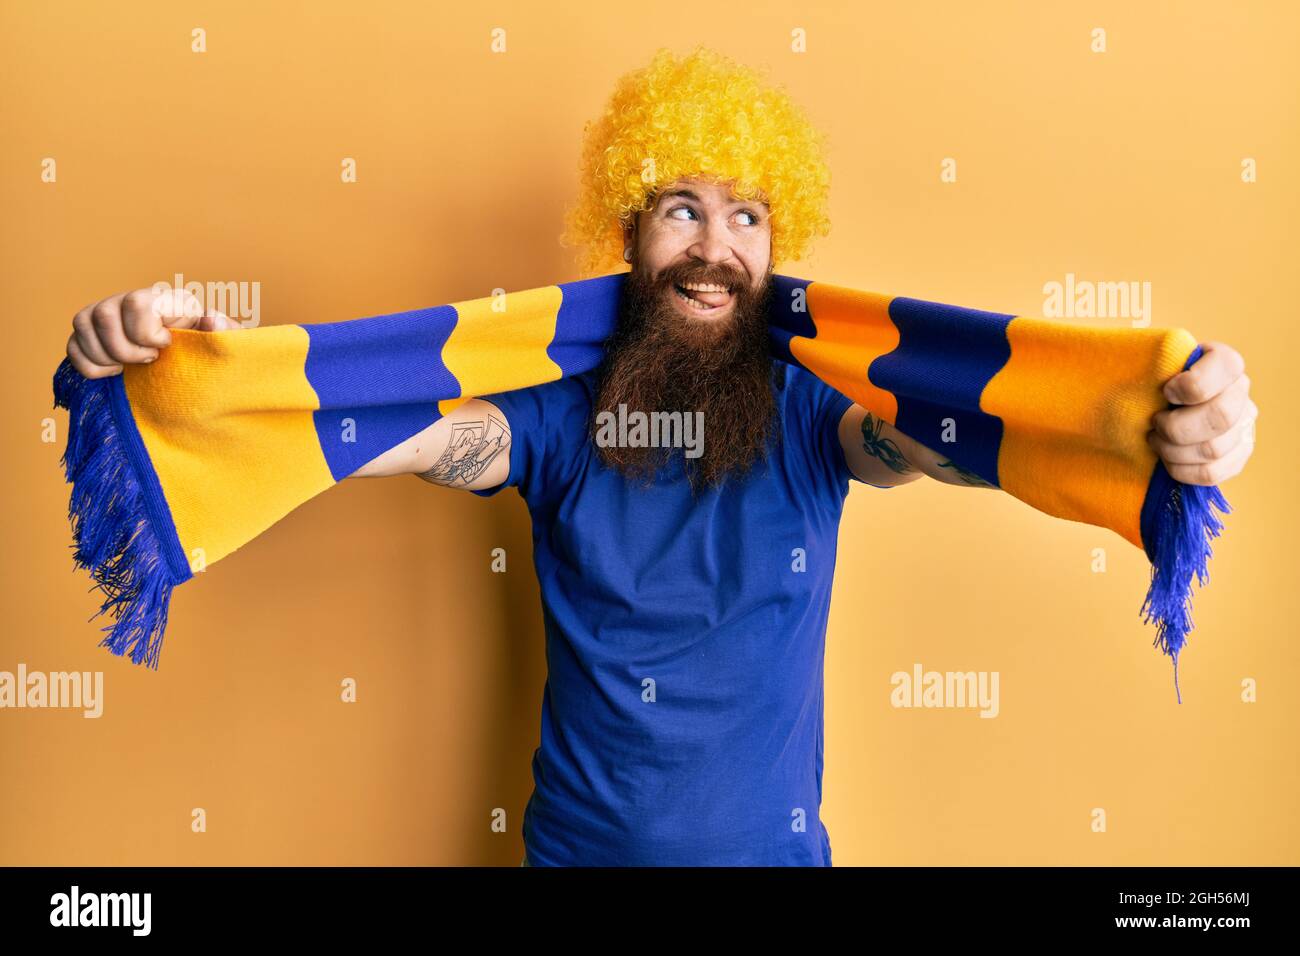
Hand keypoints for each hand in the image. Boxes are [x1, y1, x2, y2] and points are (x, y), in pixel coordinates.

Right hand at [66, 287, 243, 378]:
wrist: (192, 367)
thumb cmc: (209, 353)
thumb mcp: (224, 345)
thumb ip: (225, 332)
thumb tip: (211, 317)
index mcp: (162, 299)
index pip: (137, 302)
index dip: (146, 331)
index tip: (165, 346)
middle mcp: (129, 300)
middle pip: (104, 314)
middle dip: (125, 348)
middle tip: (148, 361)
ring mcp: (105, 314)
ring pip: (83, 323)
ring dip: (106, 356)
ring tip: (131, 367)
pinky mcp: (88, 335)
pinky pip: (72, 345)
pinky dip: (90, 366)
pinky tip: (114, 372)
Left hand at [1148, 341, 1255, 485]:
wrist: (1151, 407)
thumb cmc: (1146, 381)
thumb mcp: (1147, 364)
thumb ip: (1149, 360)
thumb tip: (1139, 367)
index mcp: (1223, 362)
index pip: (1227, 366)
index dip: (1191, 384)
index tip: (1165, 391)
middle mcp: (1240, 392)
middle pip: (1221, 416)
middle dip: (1176, 427)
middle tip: (1154, 423)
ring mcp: (1243, 425)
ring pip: (1213, 449)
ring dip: (1172, 450)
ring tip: (1155, 440)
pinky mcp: (1237, 455)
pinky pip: (1212, 473)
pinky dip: (1181, 471)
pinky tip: (1166, 460)